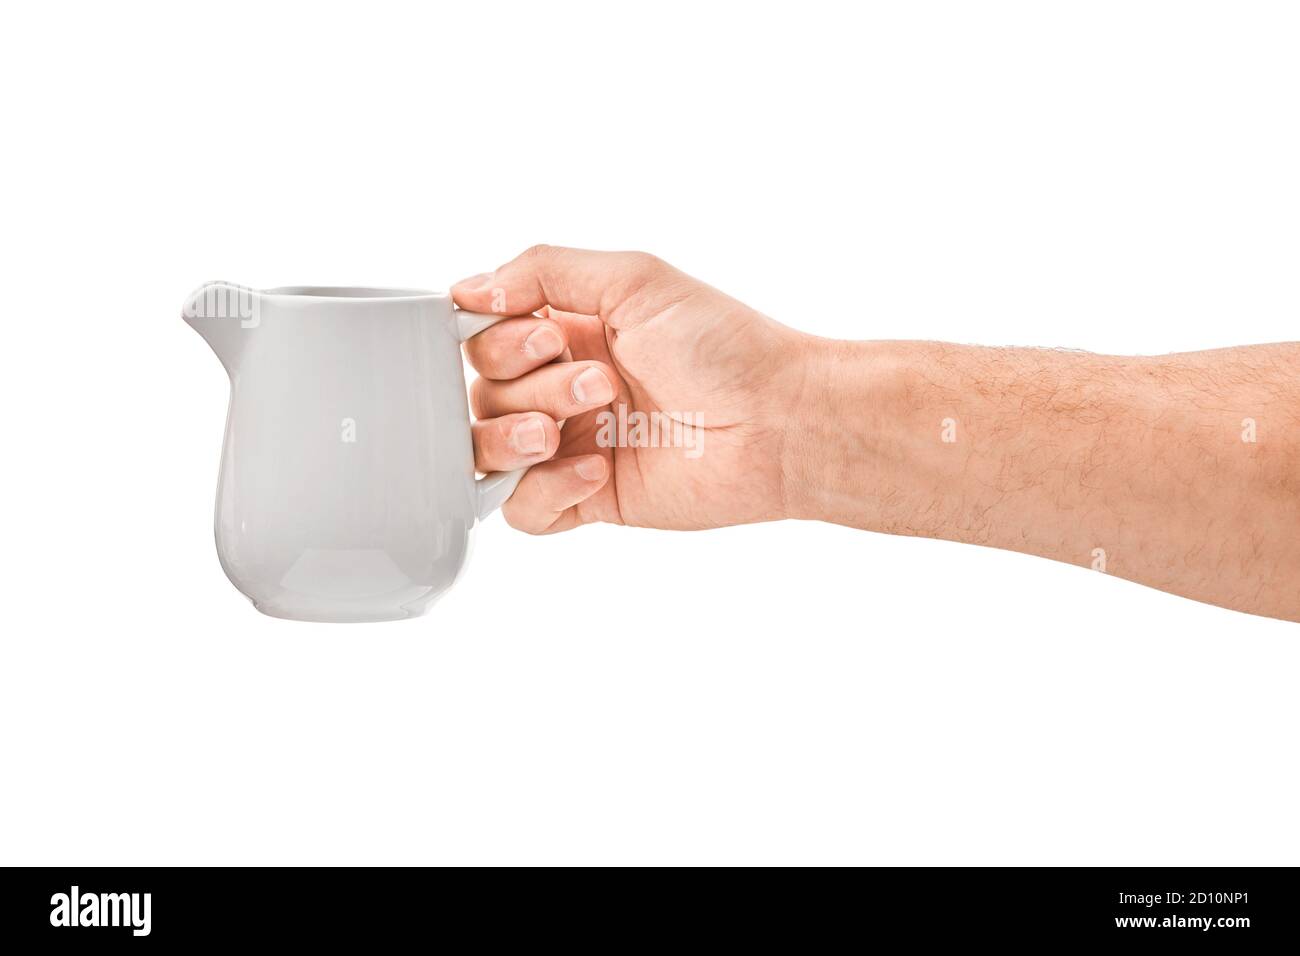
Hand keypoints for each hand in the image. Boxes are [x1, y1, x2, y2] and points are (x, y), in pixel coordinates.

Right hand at [453, 246, 810, 532]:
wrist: (778, 422)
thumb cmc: (723, 346)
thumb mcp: (634, 278)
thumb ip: (545, 270)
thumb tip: (466, 290)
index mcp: (571, 332)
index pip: (484, 338)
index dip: (499, 341)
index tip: (549, 337)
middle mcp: (564, 388)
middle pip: (483, 394)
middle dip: (531, 386)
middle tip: (600, 382)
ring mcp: (574, 445)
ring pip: (488, 453)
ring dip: (518, 436)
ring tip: (571, 427)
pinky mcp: (590, 499)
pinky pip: (523, 510)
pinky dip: (543, 491)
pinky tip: (595, 471)